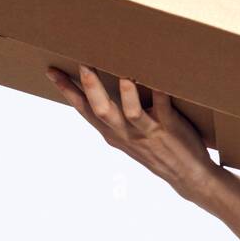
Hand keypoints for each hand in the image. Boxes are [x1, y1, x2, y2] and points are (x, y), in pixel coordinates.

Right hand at [44, 63, 219, 200]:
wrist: (186, 176)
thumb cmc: (157, 152)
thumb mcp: (129, 140)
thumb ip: (117, 120)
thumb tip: (106, 89)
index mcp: (112, 134)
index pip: (84, 110)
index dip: (68, 91)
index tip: (52, 72)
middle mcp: (125, 134)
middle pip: (101, 110)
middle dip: (90, 88)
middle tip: (83, 65)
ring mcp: (147, 132)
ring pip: (131, 113)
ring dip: (127, 95)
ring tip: (124, 76)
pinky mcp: (168, 127)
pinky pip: (164, 108)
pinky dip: (161, 93)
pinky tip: (159, 77)